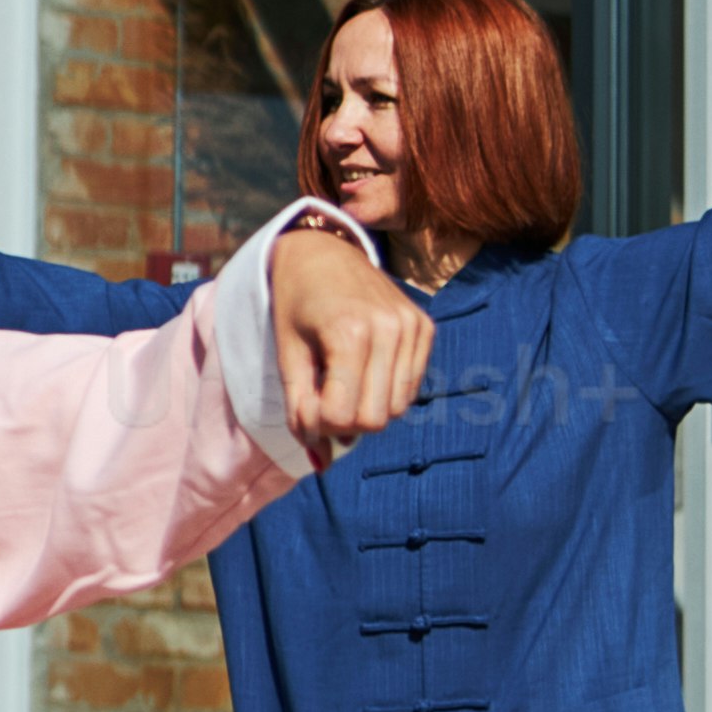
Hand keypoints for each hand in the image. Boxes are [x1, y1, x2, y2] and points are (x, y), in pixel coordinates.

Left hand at [267, 217, 428, 454]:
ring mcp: (412, 326)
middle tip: (322, 398)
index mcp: (349, 332)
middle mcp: (389, 328)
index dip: (320, 425)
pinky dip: (385, 390)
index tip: (304, 408)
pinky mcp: (424, 327)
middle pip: (375, 419)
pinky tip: (364, 366)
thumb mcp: (287, 353)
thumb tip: (321, 462)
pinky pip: (410, 386)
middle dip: (344, 423)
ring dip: (366, 408)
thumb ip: (300, 408)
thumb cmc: (294, 302)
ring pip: (397, 408)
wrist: (322, 250)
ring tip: (341, 379)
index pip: (345, 417)